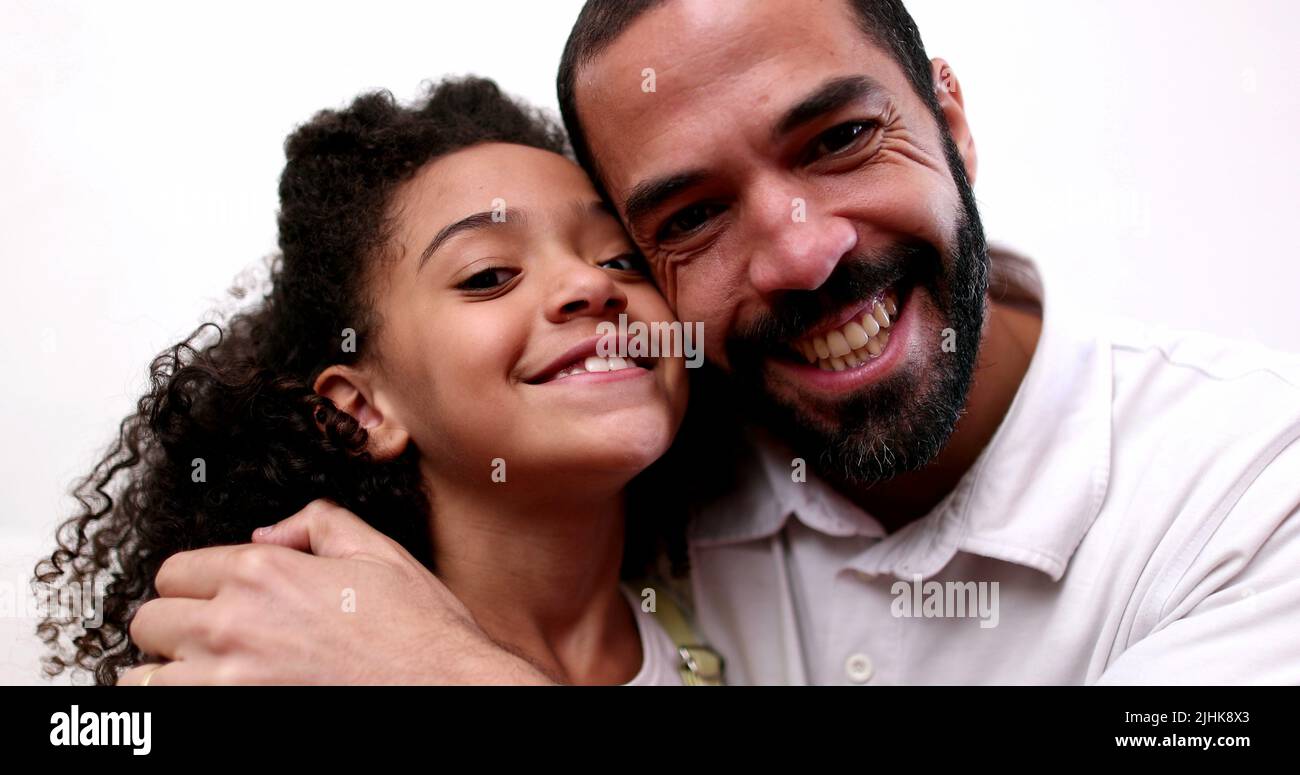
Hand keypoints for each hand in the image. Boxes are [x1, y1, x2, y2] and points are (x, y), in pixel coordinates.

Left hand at [118, 499, 551, 684]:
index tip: (212, 599)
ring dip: (172, 673)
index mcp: (264, 573)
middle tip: (210, 637)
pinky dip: (179, 704)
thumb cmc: (420, 634)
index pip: (175, 572)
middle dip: (176, 626)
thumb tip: (274, 529)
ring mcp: (228, 681)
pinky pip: (164, 713)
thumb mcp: (380, 554)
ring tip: (207, 675)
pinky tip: (214, 695)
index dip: (196, 584)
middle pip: (150, 621)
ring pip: (146, 677)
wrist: (445, 691)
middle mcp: (234, 624)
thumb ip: (319, 522)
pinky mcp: (232, 718)